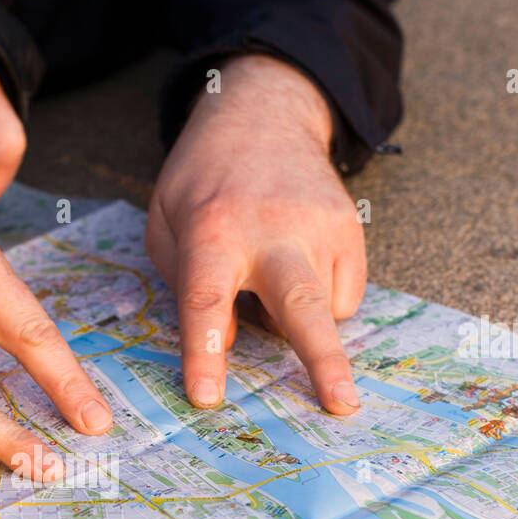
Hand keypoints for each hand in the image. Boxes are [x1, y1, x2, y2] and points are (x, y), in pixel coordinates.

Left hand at [146, 55, 364, 413]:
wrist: (264, 113)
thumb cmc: (203, 181)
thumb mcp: (166, 222)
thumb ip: (185, 282)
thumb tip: (225, 342)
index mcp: (214, 229)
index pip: (206, 299)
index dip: (205, 354)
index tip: (207, 397)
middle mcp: (273, 229)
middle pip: (301, 304)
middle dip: (322, 359)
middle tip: (342, 405)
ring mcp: (321, 227)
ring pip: (319, 311)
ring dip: (294, 319)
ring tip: (269, 277)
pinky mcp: (351, 229)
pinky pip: (340, 298)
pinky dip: (317, 301)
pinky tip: (294, 266)